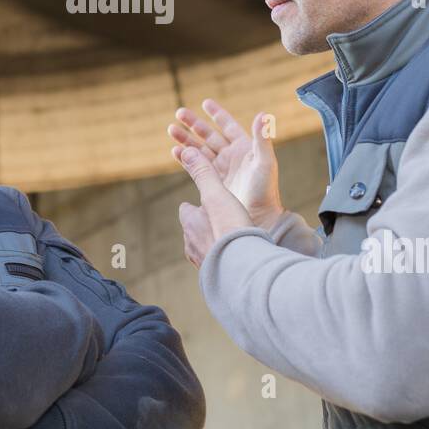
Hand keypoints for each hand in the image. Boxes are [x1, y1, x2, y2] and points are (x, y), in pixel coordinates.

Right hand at [168, 98, 283, 230]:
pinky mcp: (212, 183)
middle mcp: (231, 155)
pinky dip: (185, 159)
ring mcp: (221, 169)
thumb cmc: (266, 189)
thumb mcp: (265, 162)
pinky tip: (175, 151)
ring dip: (186, 139)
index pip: (228, 125)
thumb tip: (263, 115)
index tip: (205, 103)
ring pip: (199, 149)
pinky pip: (196, 167)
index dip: (217, 114)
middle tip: (179, 113)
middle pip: (209, 135)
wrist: (259, 217)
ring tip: (171, 130)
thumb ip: (262, 139)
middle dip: (194, 124)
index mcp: (244, 147)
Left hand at [171, 145, 252, 267]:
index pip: (187, 210)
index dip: (196, 205)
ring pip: (204, 249)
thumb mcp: (216, 195)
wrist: (242, 271)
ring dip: (213, 244)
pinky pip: (216, 265)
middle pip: (194, 230)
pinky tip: (233, 260)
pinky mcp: (214, 278)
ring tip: (228, 242)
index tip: (206, 203)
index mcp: (190, 223)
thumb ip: (203, 173)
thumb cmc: (229, 229)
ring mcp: (201, 262)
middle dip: (205, 226)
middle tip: (221, 222)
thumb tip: (187, 151)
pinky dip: (222, 260)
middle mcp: (191, 244)